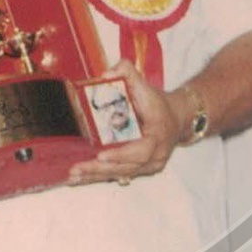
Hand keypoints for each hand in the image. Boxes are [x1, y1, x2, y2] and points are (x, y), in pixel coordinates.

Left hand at [66, 61, 180, 186]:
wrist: (177, 118)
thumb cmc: (159, 103)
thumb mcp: (146, 85)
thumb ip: (128, 73)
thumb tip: (106, 74)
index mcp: (157, 137)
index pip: (140, 151)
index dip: (121, 154)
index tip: (101, 156)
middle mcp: (155, 156)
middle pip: (126, 167)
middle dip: (99, 170)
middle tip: (76, 169)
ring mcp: (149, 165)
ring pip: (121, 174)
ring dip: (96, 176)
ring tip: (73, 177)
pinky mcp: (141, 169)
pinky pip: (119, 174)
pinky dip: (100, 176)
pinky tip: (82, 178)